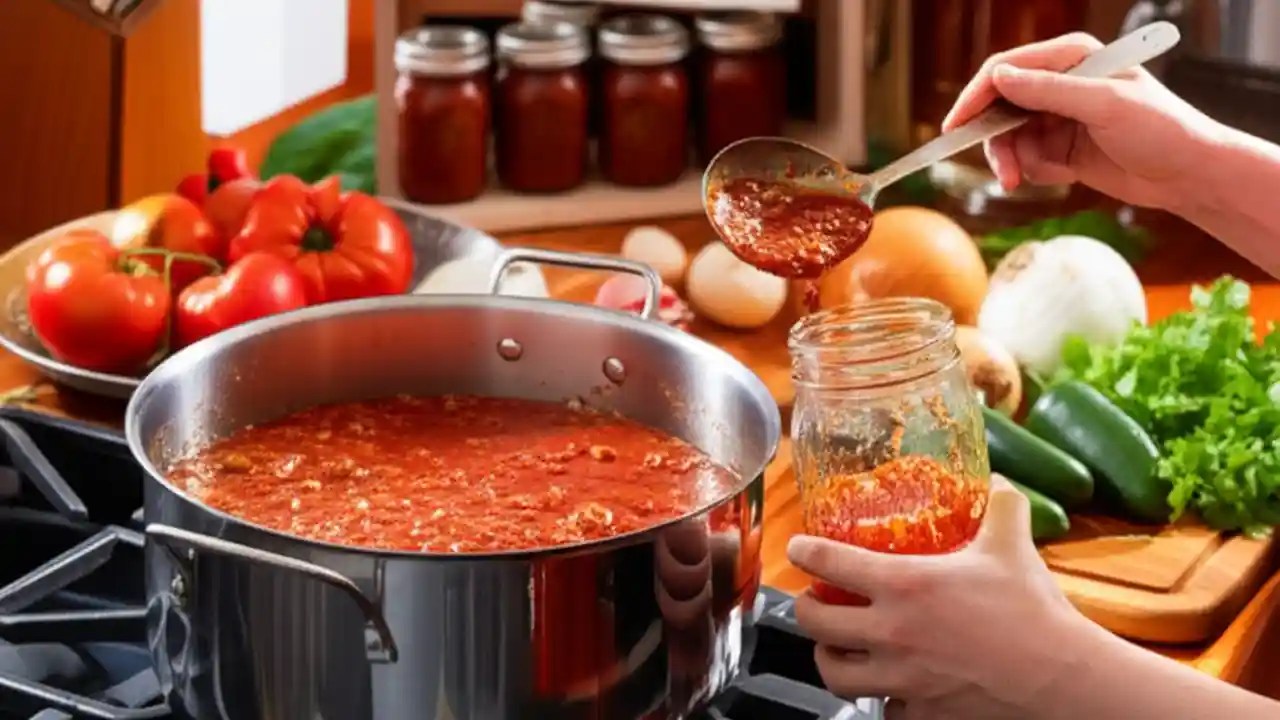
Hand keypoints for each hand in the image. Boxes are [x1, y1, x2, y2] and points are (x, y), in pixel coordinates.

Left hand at [787, 477, 1095, 719]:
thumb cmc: (1034, 614)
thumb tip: (999, 483)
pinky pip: (882, 708)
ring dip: (829, 659)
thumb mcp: (1012, 546)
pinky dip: (881, 697)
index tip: (797, 548)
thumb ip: (1001, 508)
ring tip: (836, 649)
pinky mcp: (919, 712)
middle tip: (813, 603)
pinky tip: (890, 686)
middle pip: (815, 624)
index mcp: (903, 585)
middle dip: (805, 611)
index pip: (829, 562)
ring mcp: (901, 678)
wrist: (1061, 680)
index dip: (803, 552)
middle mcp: (891, 633)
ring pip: (835, 674)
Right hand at [943, 32, 1225, 213]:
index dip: (976, 96)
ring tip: (1023, 182)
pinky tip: (1064, 176)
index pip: (1007, 69)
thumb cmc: (1160, 129)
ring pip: (1009, 138)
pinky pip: (1027, 159)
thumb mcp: (1104, 106)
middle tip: (1004, 172)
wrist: (1189, 174)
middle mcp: (1060, 83)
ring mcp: (1059, 116)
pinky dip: (1035, 171)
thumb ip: (1049, 91)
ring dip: (1013, 161)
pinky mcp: (1061, 147)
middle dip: (996, 141)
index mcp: (1072, 58)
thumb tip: (999, 78)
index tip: (956, 127)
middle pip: (1000, 107)